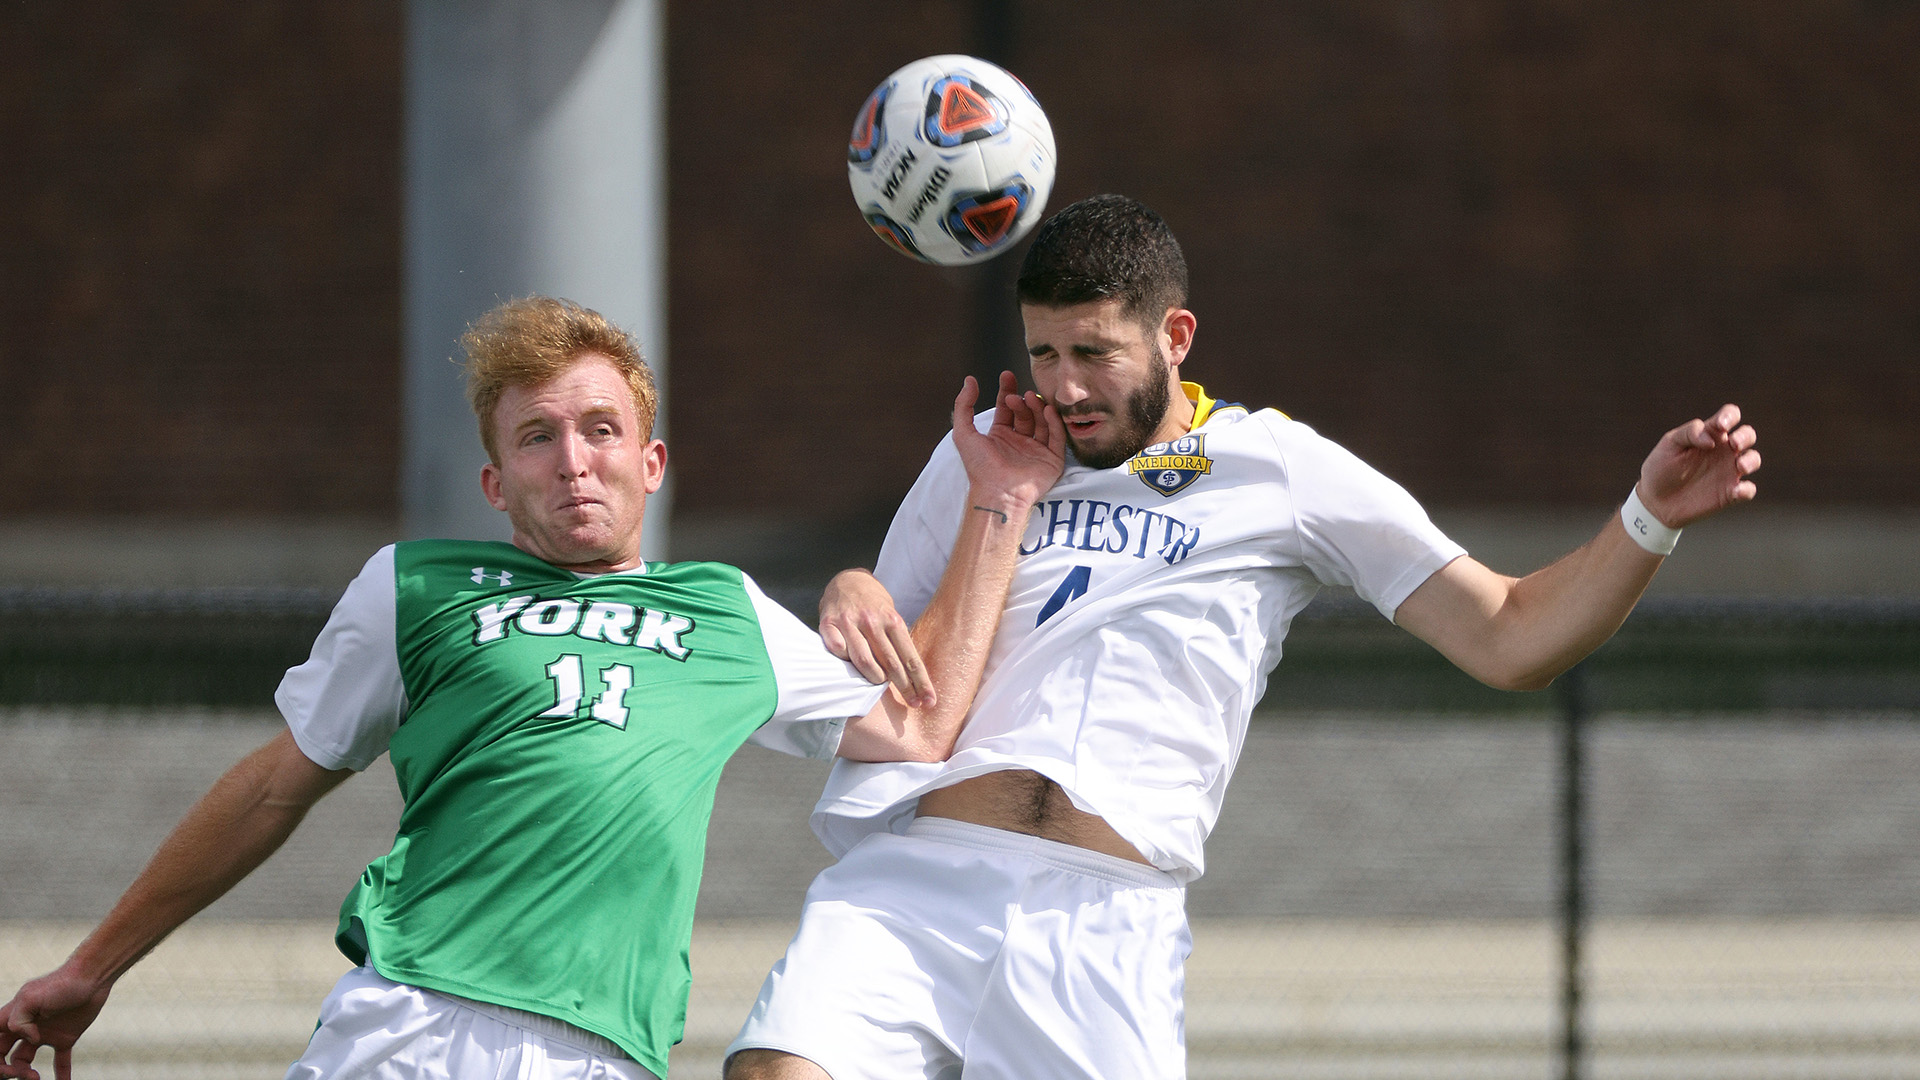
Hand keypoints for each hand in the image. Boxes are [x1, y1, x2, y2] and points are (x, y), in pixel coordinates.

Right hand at [1, 967, 110, 1079]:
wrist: (93, 978)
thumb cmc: (61, 983)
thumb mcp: (31, 997)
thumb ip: (19, 1020)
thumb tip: (30, 1040)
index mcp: (12, 1017)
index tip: (4, 1063)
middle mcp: (25, 1028)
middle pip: (4, 1055)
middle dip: (6, 1069)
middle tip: (21, 1074)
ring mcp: (44, 1034)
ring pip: (25, 1061)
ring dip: (26, 1074)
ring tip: (36, 1079)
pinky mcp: (65, 1038)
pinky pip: (60, 1061)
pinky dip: (61, 1074)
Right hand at [819, 570, 934, 707]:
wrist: (846, 579)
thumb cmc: (873, 604)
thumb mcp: (891, 615)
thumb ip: (897, 641)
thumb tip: (911, 675)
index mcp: (892, 619)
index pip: (910, 657)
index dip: (920, 682)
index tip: (928, 701)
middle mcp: (872, 620)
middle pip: (891, 664)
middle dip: (904, 688)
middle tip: (912, 703)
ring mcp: (849, 622)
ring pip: (864, 661)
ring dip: (875, 679)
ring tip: (879, 686)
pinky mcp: (828, 624)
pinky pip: (838, 651)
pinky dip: (846, 662)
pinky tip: (850, 666)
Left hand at [952, 371, 1066, 513]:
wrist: (997, 491)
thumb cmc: (980, 467)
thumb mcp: (963, 432)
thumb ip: (964, 405)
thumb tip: (969, 381)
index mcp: (1000, 437)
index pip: (1006, 409)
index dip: (1007, 391)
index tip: (1006, 375)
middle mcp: (1019, 442)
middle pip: (1025, 413)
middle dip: (1022, 400)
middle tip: (1017, 395)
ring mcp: (1036, 451)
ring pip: (1042, 422)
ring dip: (1037, 407)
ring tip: (1030, 397)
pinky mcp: (1052, 460)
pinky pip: (1057, 437)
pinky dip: (1054, 422)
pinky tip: (1048, 409)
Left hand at [1636, 404, 1759, 527]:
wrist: (1655, 501)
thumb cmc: (1661, 468)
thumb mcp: (1670, 444)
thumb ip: (1690, 433)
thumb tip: (1712, 438)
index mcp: (1710, 434)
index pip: (1730, 416)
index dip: (1730, 416)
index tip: (1721, 425)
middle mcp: (1723, 450)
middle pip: (1748, 435)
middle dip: (1745, 436)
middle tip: (1733, 443)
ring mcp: (1728, 471)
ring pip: (1753, 459)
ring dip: (1751, 460)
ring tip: (1740, 466)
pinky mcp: (1729, 493)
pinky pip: (1748, 490)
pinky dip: (1747, 490)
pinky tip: (1736, 491)